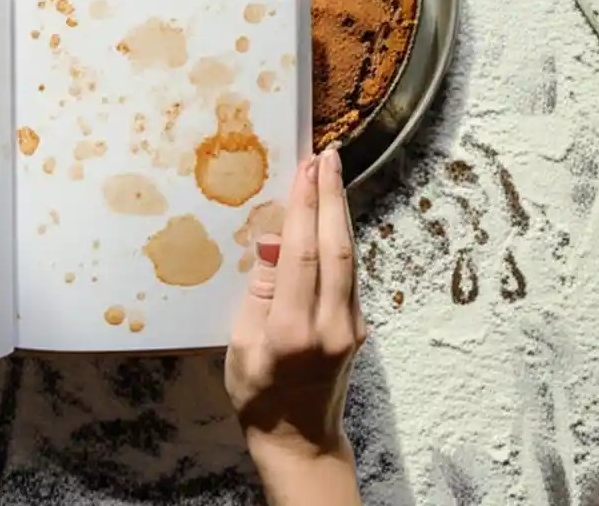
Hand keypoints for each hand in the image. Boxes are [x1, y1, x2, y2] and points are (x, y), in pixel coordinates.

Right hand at [225, 148, 365, 504]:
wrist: (300, 441)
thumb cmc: (258, 396)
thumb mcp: (241, 346)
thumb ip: (260, 293)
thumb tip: (273, 243)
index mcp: (293, 330)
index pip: (304, 255)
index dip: (305, 207)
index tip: (306, 167)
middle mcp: (331, 324)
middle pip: (338, 248)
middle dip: (332, 197)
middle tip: (327, 156)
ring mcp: (351, 326)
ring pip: (349, 257)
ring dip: (339, 213)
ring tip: (329, 175)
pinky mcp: (358, 327)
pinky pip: (348, 273)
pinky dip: (339, 238)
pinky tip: (329, 217)